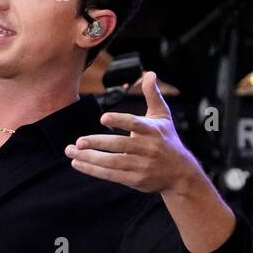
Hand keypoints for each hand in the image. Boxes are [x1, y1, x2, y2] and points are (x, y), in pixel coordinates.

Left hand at [65, 71, 201, 194]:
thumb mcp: (163, 116)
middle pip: (120, 145)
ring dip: (90, 158)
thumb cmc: (167, 140)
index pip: (135, 124)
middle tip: (79, 141)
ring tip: (71, 151)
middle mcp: (147, 148)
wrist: (180, 173)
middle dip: (98, 143)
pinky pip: (111, 174)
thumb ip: (153, 95)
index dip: (120, 120)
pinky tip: (78, 162)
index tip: (103, 118)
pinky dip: (93, 170)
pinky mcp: (135, 179)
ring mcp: (140, 165)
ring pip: (112, 162)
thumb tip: (149, 73)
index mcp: (152, 131)